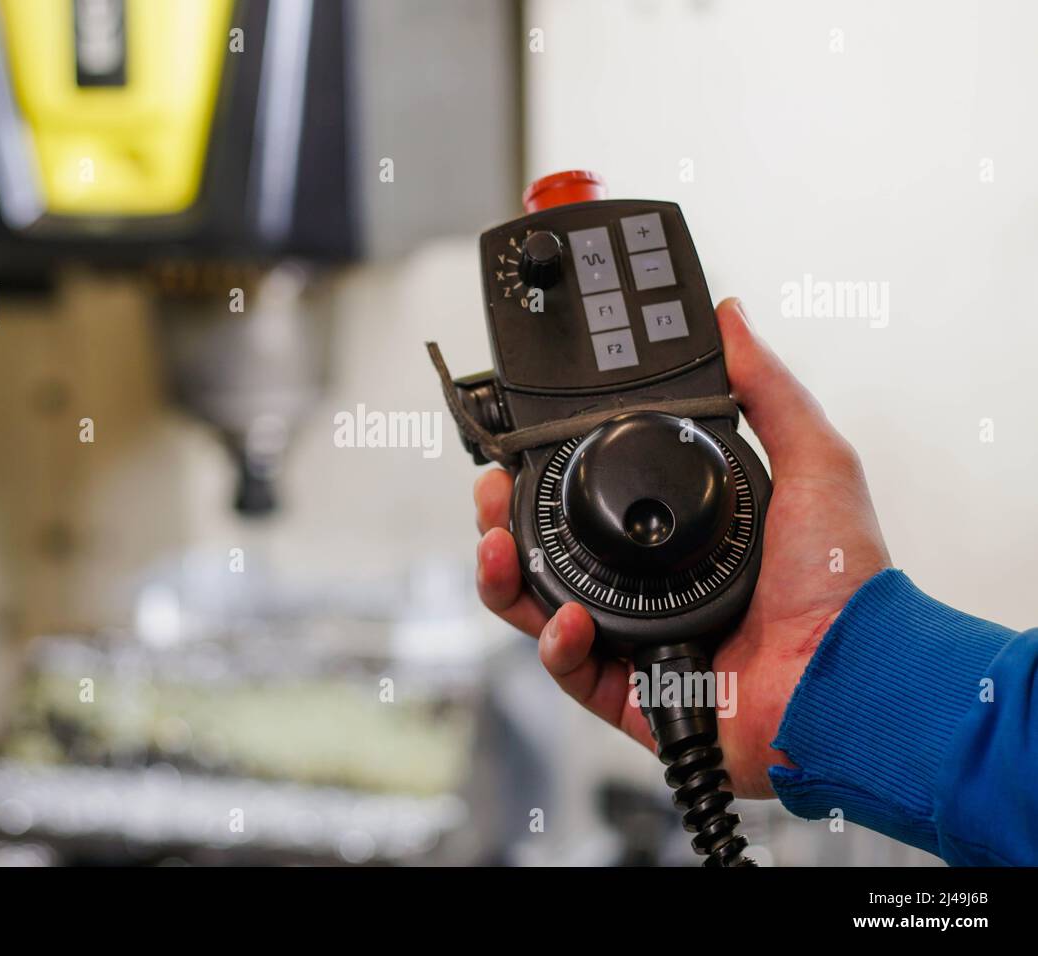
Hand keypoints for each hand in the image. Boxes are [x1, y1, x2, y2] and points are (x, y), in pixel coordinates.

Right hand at [473, 298, 890, 797]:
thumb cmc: (842, 580)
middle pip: (550, 553)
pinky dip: (555, 643)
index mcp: (685, 539)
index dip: (550, 477)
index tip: (519, 449)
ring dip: (506, 578)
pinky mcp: (632, 695)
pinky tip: (568, 620)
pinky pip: (569, 670)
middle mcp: (654, 589)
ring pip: (540, 609)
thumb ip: (767, 388)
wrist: (848, 673)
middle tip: (491, 497)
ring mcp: (638, 643)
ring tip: (497, 548)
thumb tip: (733, 318)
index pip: (596, 502)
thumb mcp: (812, 460)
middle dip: (506, 523)